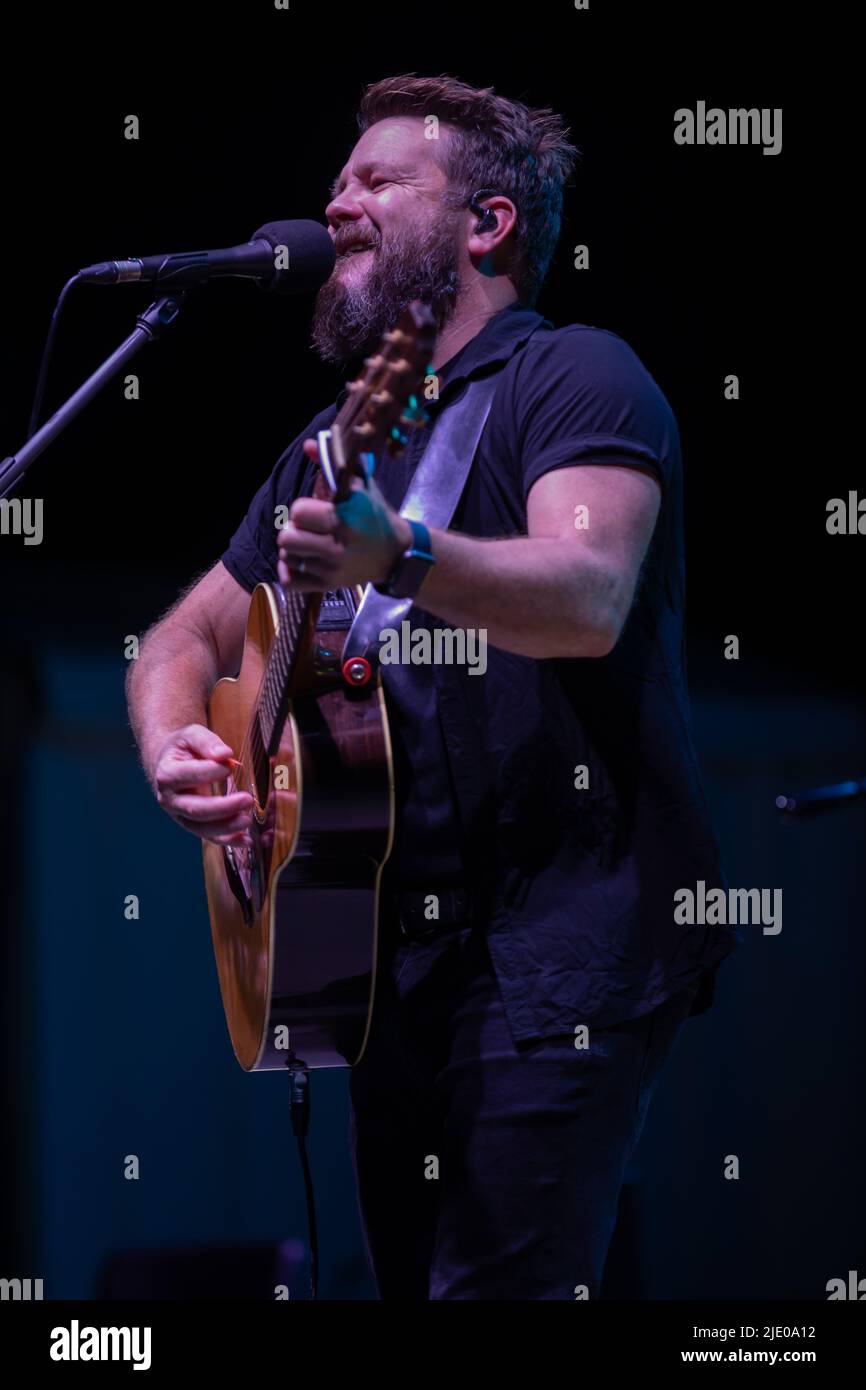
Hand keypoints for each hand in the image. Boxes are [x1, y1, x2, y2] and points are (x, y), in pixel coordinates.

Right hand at [152, 724, 253, 846]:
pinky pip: (209, 837)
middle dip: (222, 807)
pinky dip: (227, 841)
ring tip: (247, 820)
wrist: (169, 765)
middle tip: (247, 799)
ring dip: (226, 827)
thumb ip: (207, 742)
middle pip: (195, 808)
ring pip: (201, 827)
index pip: (187, 775)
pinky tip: (246, 840)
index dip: (209, 772)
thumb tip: (225, 755)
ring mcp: (180, 815)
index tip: (230, 766)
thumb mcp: (191, 735)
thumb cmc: (183, 749)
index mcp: (167, 774)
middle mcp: (170, 799)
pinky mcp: (192, 825)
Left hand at [276, 439, 411, 590]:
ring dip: (292, 550)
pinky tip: (302, 562)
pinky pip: (290, 581)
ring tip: (307, 545)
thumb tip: (308, 444)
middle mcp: (339, 544)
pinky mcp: (329, 586)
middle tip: (307, 530)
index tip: (314, 512)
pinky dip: (290, 572)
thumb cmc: (374, 516)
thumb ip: (331, 465)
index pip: (298, 512)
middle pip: (286, 537)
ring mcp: (333, 568)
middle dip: (293, 530)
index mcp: (346, 516)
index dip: (301, 510)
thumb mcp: (361, 486)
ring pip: (287, 557)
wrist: (396, 554)